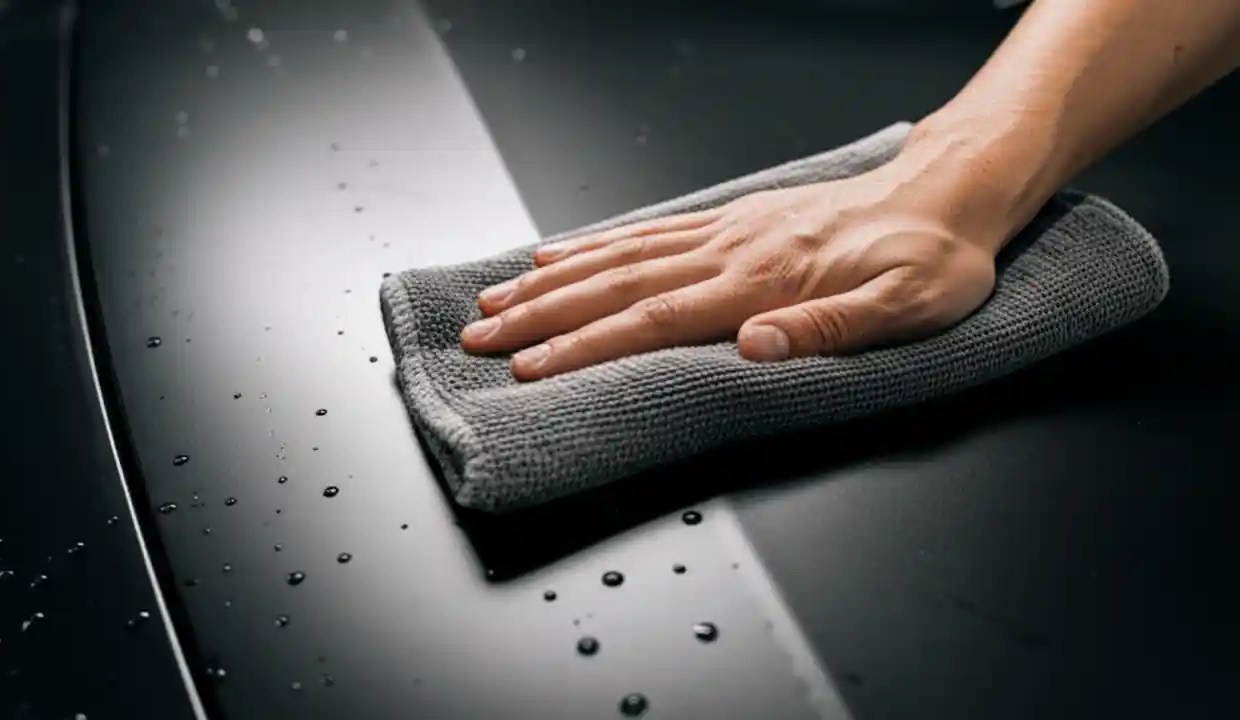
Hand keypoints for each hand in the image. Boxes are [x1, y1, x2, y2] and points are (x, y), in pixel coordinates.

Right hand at [460, 153, 1005, 381]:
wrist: (946, 194)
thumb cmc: (930, 260)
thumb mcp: (904, 309)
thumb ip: (824, 328)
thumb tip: (752, 347)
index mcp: (763, 282)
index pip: (654, 319)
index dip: (586, 346)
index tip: (532, 367)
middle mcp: (731, 253)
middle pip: (616, 286)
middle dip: (542, 314)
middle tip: (482, 335)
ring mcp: (726, 232)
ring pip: (621, 256)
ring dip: (553, 281)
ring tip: (499, 299)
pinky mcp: (732, 221)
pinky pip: (650, 231)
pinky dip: (596, 244)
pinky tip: (561, 254)